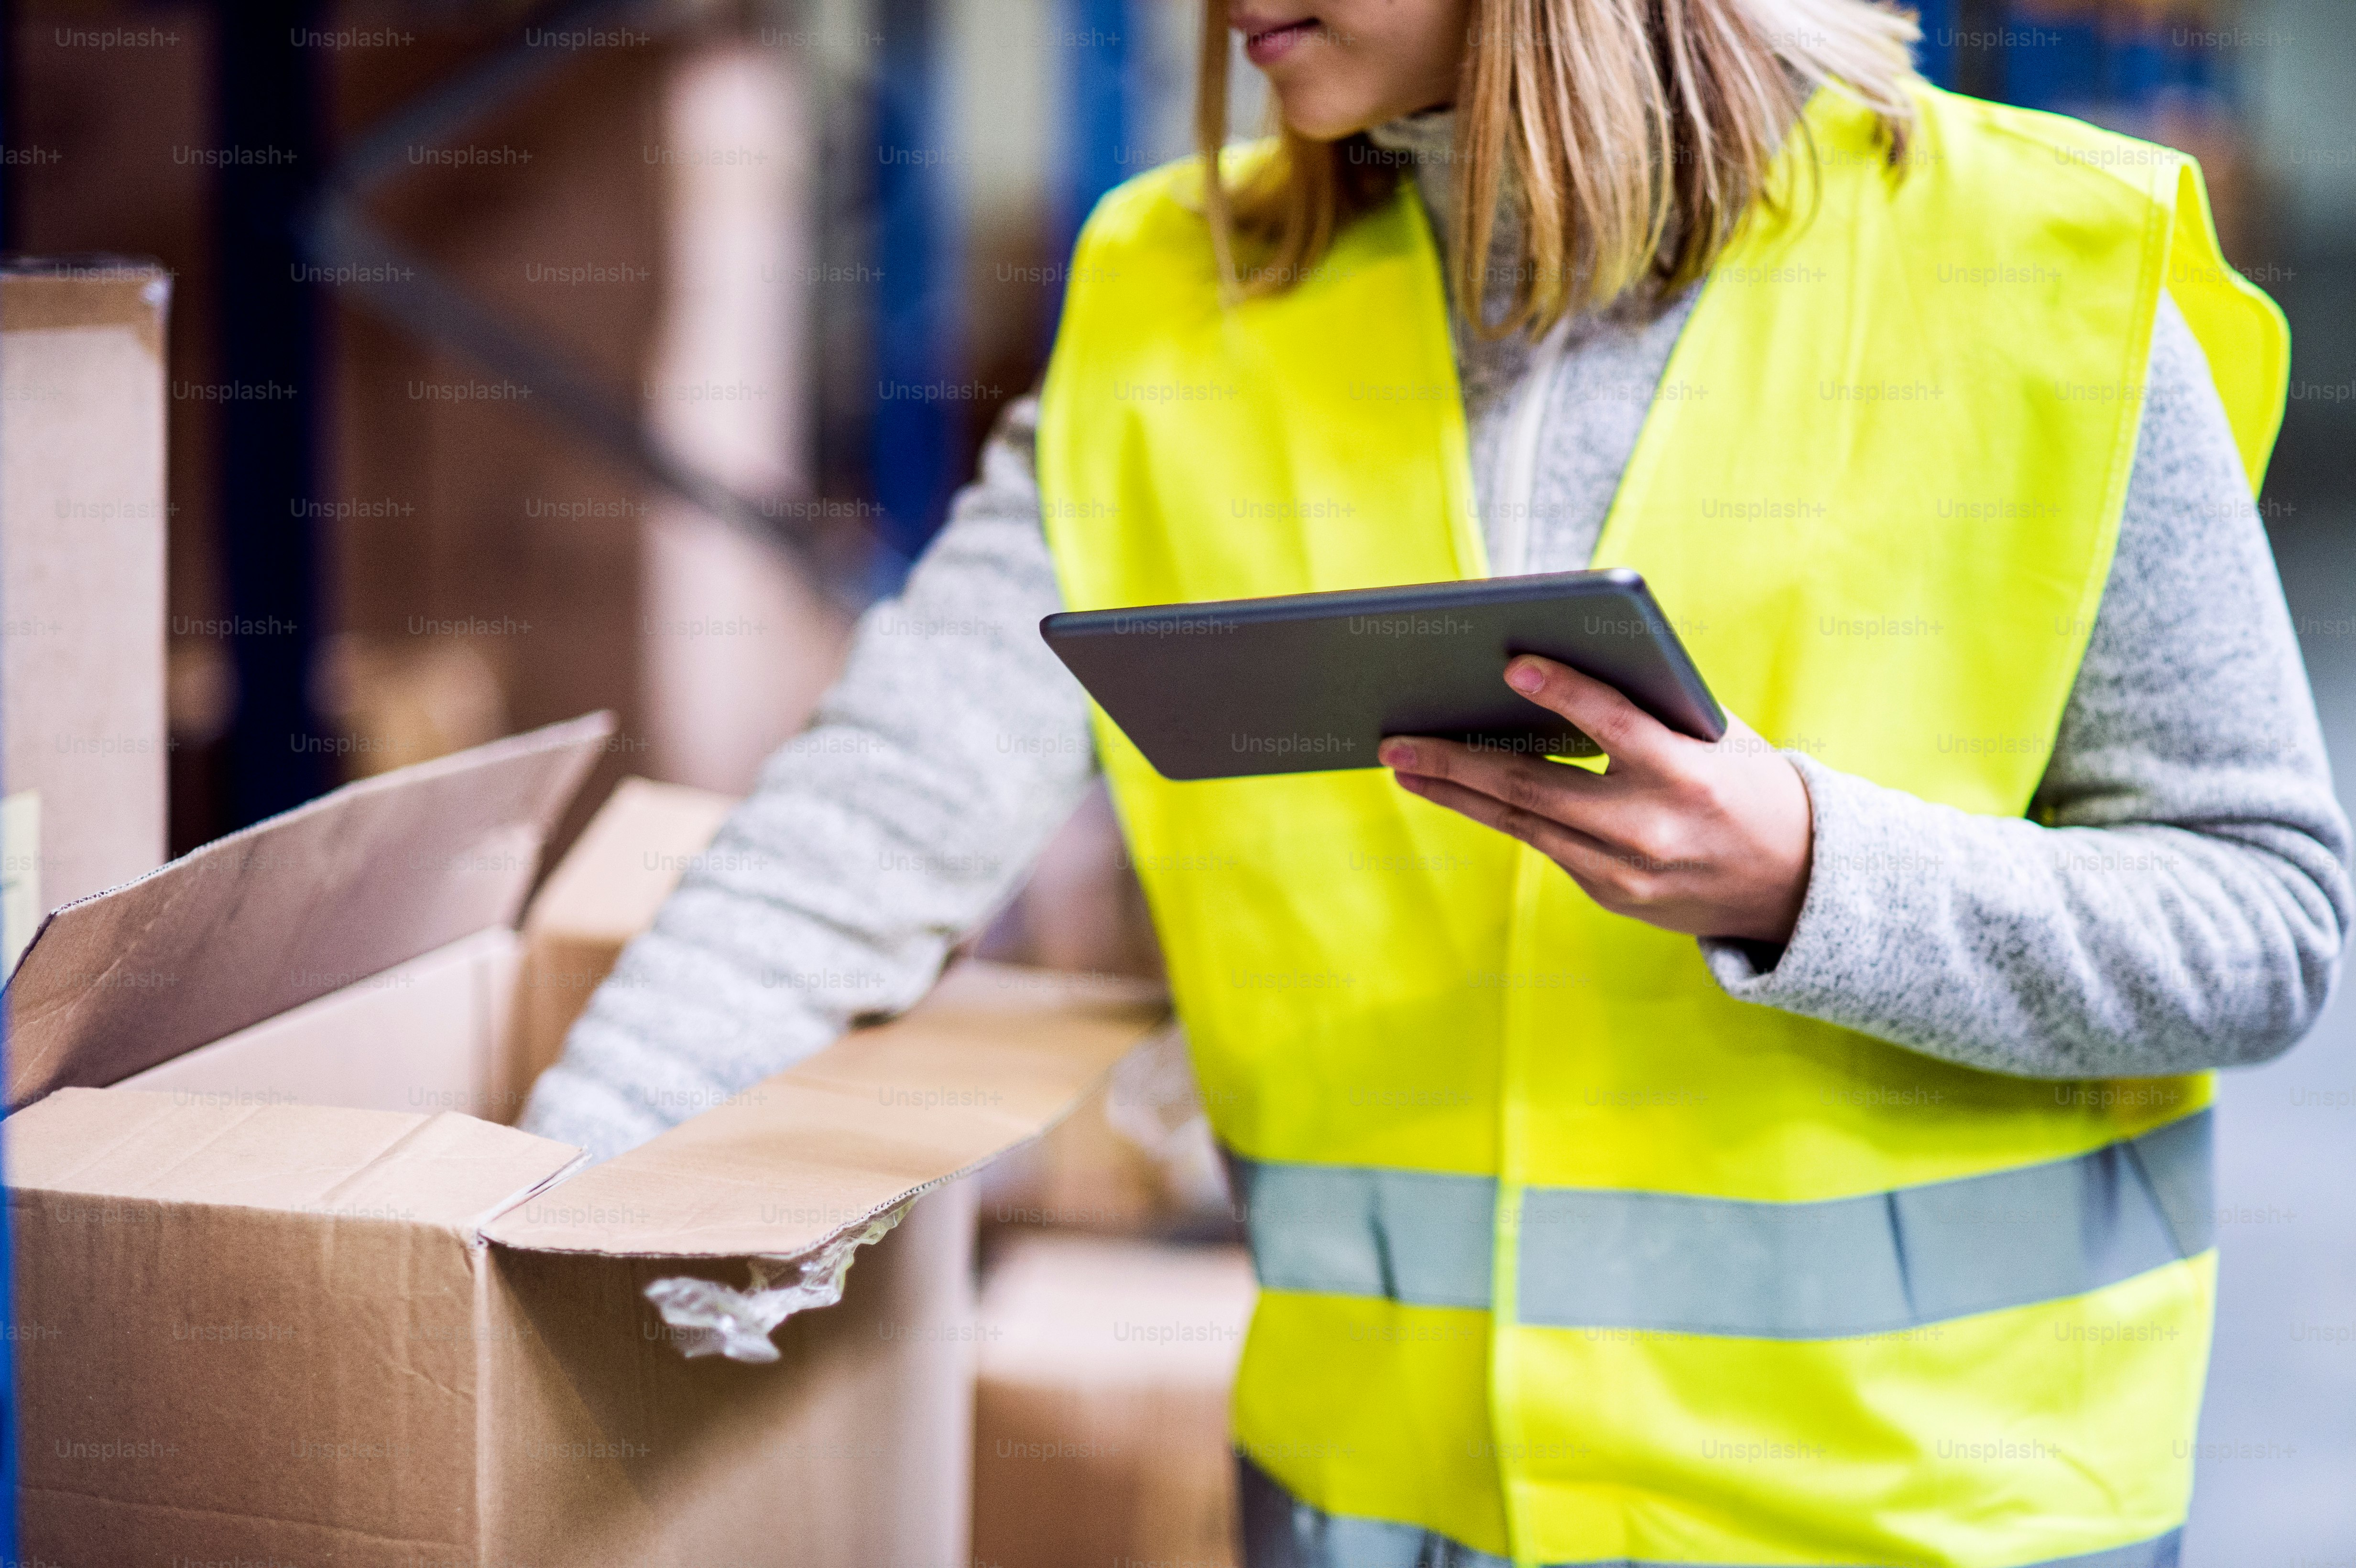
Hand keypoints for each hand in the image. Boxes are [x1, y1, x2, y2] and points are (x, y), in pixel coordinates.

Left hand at [1377, 656, 1813, 942]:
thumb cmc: (1750, 785)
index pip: (1614, 726)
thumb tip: (1552, 673)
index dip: (1562, 692)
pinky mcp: (1611, 894)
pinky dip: (1501, 813)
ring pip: (1523, 824)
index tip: (1510, 664)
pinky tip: (1459, 790)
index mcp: (1688, 775)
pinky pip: (1546, 844)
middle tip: (1396, 740)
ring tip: (1404, 765)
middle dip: (1456, 761)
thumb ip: (1649, 709)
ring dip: (1455, 793)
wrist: (1795, 885)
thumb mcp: (1717, 737)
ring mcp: (1626, 871)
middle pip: (1535, 788)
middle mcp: (1651, 829)